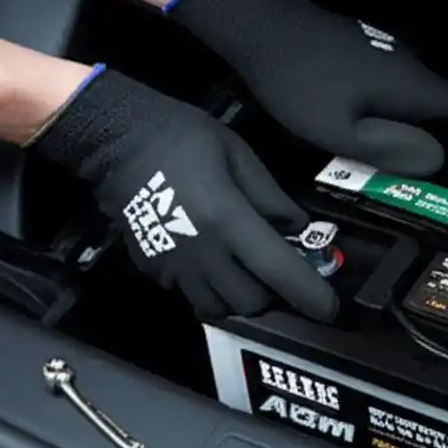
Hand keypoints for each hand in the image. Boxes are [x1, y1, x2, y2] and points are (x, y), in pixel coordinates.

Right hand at [31, 68, 337, 321]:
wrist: (117, 140)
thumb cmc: (184, 138)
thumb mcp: (238, 155)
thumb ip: (271, 197)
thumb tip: (297, 229)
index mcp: (228, 221)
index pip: (279, 271)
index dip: (310, 295)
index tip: (329, 309)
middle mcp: (203, 253)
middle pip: (250, 302)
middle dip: (272, 294)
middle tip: (279, 272)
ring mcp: (174, 266)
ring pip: (218, 308)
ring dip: (239, 298)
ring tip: (246, 273)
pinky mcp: (153, 268)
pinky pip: (190, 295)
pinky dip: (209, 290)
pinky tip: (212, 264)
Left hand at [167, 0, 447, 176]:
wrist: (260, 26)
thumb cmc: (297, 82)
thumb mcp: (338, 130)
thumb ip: (390, 148)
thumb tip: (437, 160)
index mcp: (412, 86)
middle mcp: (411, 65)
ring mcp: (390, 55)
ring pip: (430, 96)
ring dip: (446, 126)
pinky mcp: (369, 53)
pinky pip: (407, 89)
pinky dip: (418, 114)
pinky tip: (401, 134)